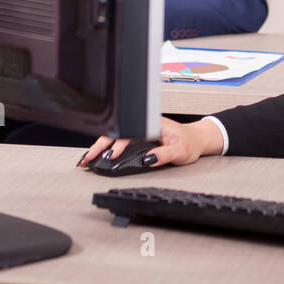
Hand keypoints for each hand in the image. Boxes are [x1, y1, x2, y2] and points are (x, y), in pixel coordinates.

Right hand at [78, 116, 222, 169]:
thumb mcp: (180, 151)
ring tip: (86, 159)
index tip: (111, 156)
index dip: (117, 144)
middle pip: (116, 133)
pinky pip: (119, 141)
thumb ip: (164, 155)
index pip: (129, 132)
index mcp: (152, 124)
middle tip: (87, 159)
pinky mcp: (139, 137)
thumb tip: (148, 159)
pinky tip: (98, 155)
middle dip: (99, 146)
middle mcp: (143, 125)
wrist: (196, 139)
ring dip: (100, 147)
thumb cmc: (189, 143)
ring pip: (115, 136)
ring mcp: (140, 130)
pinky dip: (107, 149)